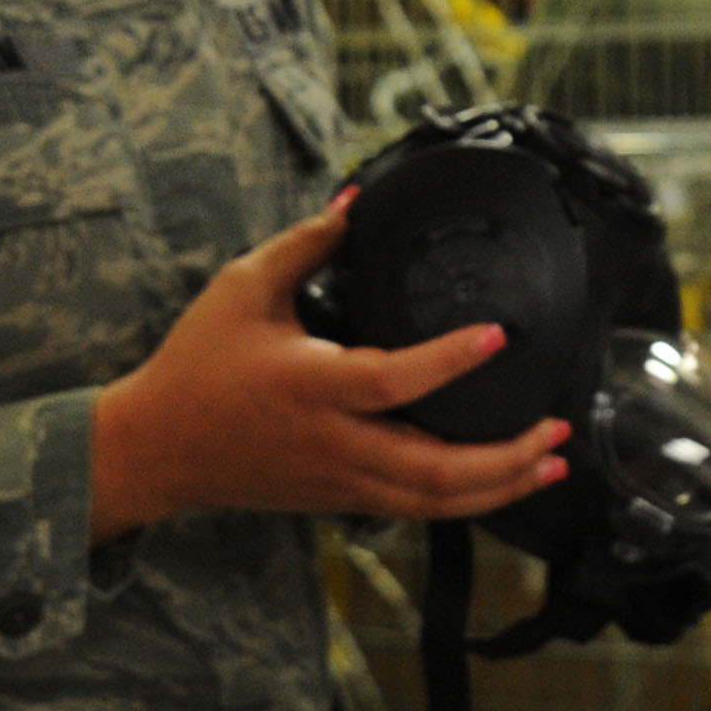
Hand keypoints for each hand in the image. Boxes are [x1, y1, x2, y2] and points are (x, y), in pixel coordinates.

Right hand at [88, 202, 567, 537]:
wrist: (155, 448)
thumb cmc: (197, 366)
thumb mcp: (241, 289)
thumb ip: (304, 243)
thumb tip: (356, 201)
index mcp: (309, 386)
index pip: (392, 379)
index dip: (451, 360)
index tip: (498, 334)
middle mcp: (332, 442)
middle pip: (433, 470)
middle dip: (506, 455)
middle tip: (554, 428)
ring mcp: (340, 480)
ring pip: (433, 503)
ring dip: (500, 485)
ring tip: (549, 460)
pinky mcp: (341, 499)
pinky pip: (415, 510)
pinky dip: (467, 500)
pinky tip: (503, 479)